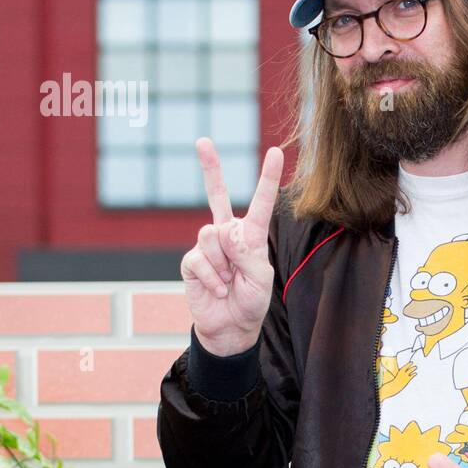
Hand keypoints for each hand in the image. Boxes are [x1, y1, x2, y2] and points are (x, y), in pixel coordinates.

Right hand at [182, 137, 283, 356]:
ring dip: (224, 264)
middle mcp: (228, 233)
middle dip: (210, 167)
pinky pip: (200, 259)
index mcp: (252, 234)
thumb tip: (223, 231)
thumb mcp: (261, 278)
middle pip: (217, 194)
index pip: (261, 202)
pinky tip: (218, 289)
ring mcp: (207, 246)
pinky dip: (214, 278)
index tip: (276, 151)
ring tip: (230, 280)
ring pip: (212, 235)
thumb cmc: (251, 301)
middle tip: (202, 140)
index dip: (268, 177)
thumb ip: (247, 252)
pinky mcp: (191, 260)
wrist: (230, 327)